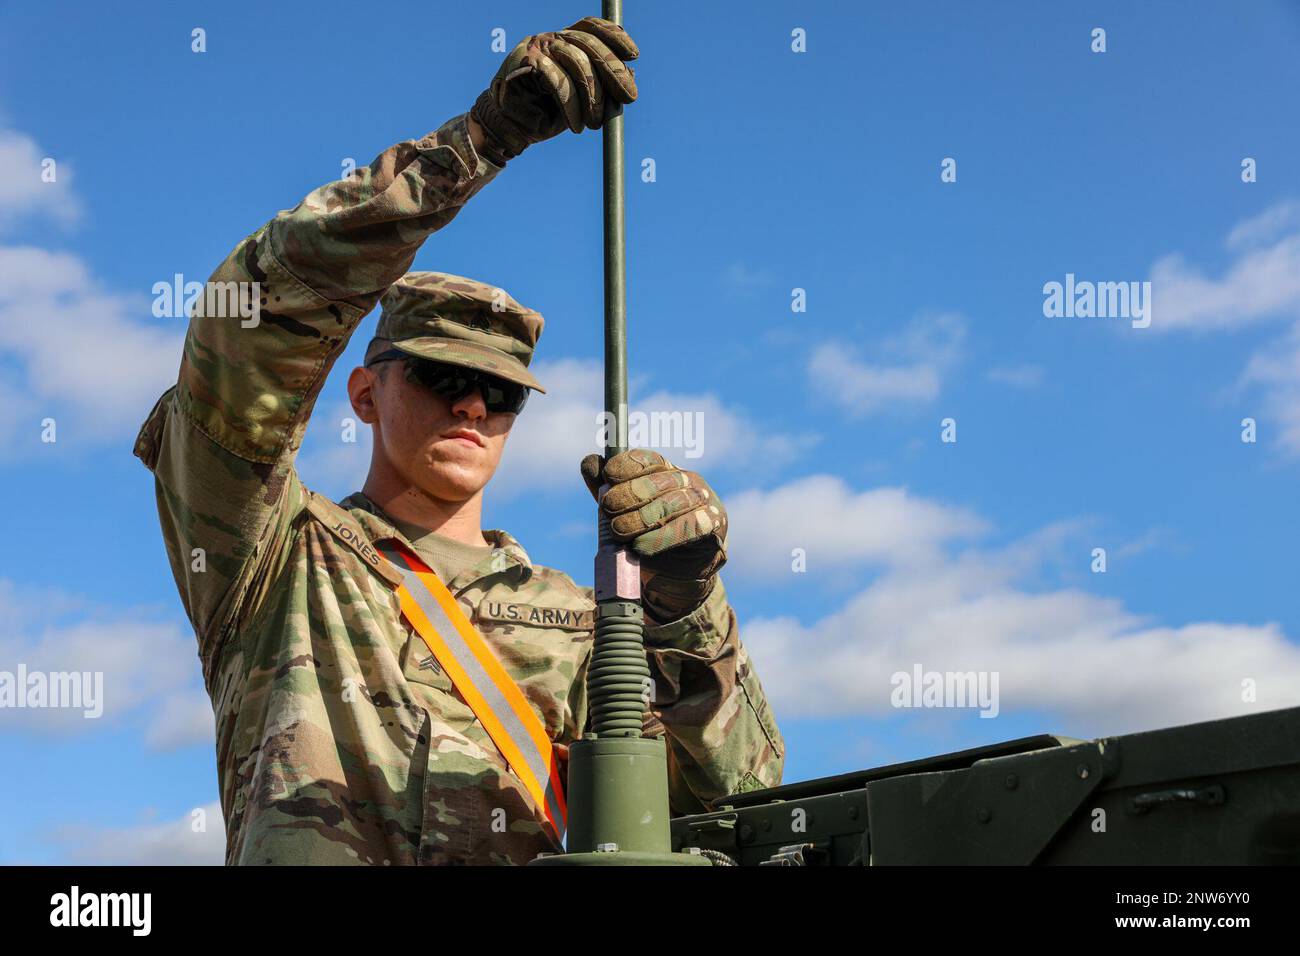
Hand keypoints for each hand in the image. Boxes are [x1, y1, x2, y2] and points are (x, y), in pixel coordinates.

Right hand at [470, 16, 638, 165]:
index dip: (615, 37)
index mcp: (565, 41)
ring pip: (577, 62)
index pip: (592, 27)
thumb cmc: (547, 114)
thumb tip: (632, 78)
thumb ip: (604, 89)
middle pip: (590, 43)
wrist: (511, 128)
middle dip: (614, 70)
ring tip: (595, 123)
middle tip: (629, 97)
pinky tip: (576, 125)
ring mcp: (537, 47)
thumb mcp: (583, 102)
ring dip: (593, 96)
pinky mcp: (526, 62)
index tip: (634, 55)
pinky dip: (571, 106)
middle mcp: (551, 37)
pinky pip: (558, 80)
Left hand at [581, 449, 727, 620]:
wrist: (677, 573)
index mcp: (666, 471)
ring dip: (642, 518)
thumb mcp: (624, 513)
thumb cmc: (649, 536)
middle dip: (630, 493)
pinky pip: (690, 527)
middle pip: (659, 481)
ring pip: (673, 503)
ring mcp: (705, 501)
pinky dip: (663, 537)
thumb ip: (606, 489)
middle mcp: (688, 481)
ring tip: (619, 531)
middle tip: (608, 507)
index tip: (608, 475)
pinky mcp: (715, 524)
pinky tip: (641, 546)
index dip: (628, 464)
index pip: (649, 459)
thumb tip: (588, 462)